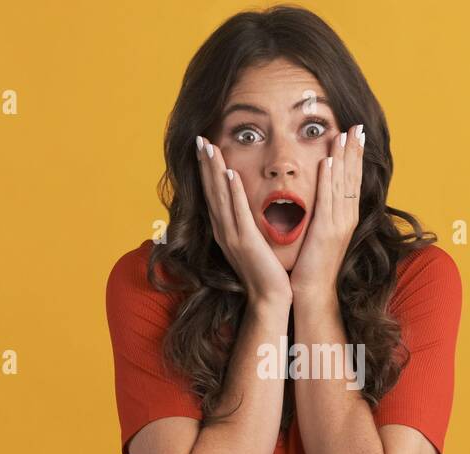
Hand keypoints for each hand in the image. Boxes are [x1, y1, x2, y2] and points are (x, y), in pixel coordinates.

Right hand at [196, 135, 291, 305]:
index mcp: (224, 229)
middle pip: (211, 191)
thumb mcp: (252, 242)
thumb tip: (249, 205)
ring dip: (214, 171)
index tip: (204, 147)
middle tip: (200, 139)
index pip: (213, 194)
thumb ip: (247, 223)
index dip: (207, 170)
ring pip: (220, 197)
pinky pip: (238, 212)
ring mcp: (232, 236)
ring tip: (209, 147)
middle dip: (205, 164)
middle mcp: (223, 230)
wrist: (269, 298)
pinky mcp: (246, 242)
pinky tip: (230, 174)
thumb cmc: (265, 272)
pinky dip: (234, 192)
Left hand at [289, 124, 363, 299]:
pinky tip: (328, 162)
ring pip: (343, 184)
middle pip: (353, 177)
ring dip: (344, 158)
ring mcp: (339, 224)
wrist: (313, 291)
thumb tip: (320, 196)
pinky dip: (329, 180)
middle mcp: (347, 218)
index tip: (356, 135)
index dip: (355, 157)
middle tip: (358, 126)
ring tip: (345, 134)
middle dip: (355, 151)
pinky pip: (328, 201)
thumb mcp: (322, 233)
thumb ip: (324, 213)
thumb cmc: (314, 264)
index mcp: (346, 217)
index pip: (353, 180)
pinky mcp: (326, 232)